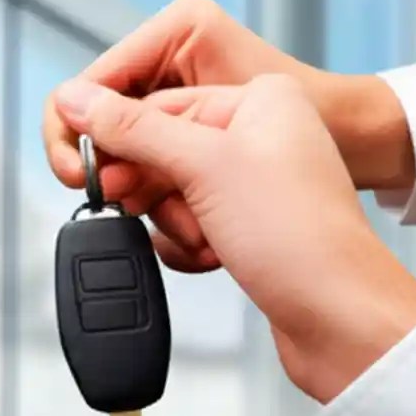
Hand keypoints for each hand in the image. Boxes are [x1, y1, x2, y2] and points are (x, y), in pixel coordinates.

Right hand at [51, 74, 415, 402]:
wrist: (340, 318)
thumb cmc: (299, 236)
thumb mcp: (202, 166)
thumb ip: (130, 129)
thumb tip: (76, 98)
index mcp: (257, 96)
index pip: (155, 103)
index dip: (117, 140)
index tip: (87, 169)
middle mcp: (256, 133)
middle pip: (158, 148)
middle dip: (150, 188)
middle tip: (133, 206)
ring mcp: (251, 182)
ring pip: (167, 191)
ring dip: (172, 222)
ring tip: (204, 238)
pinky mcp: (245, 225)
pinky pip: (185, 223)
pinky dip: (185, 244)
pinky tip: (212, 254)